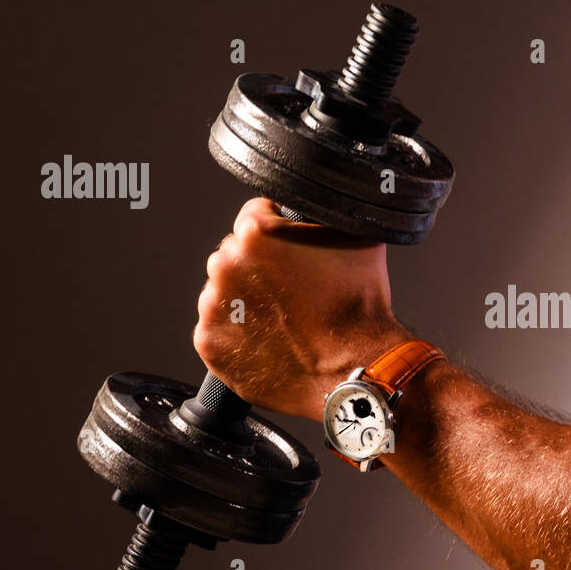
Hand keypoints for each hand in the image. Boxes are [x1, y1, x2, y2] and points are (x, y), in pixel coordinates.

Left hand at [194, 197, 409, 420]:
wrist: (356, 367)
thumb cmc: (358, 307)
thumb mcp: (359, 238)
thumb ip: (329, 214)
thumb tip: (327, 202)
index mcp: (255, 233)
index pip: (256, 214)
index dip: (280, 231)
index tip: (292, 252)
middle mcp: (226, 265)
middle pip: (236, 254)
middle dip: (260, 268)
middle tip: (293, 291)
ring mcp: (214, 307)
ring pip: (224, 293)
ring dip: (247, 301)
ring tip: (283, 319)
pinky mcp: (210, 343)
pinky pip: (218, 329)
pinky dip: (238, 334)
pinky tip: (271, 340)